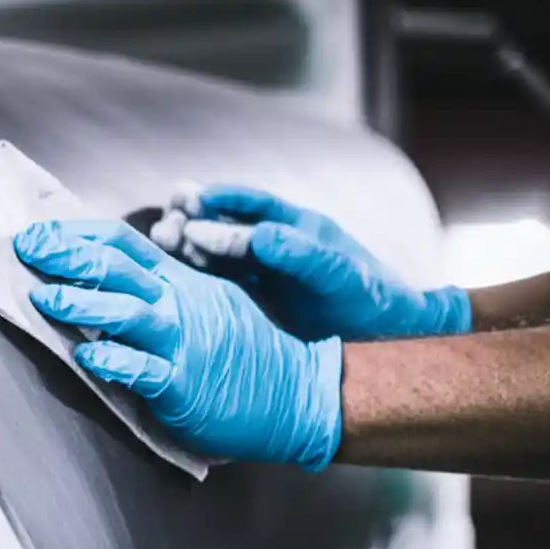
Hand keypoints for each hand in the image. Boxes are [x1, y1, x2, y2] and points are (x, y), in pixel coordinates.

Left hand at [14, 219, 343, 470]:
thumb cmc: (244, 350)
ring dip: (81, 301)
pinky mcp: (184, 385)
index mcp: (178, 282)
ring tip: (42, 295)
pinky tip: (86, 355)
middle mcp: (177, 304)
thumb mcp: (205, 301)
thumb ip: (160, 287)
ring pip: (126, 312)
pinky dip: (114, 360)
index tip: (39, 231)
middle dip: (67, 254)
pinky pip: (144, 370)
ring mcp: (181, 343)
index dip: (78, 234)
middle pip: (117, 267)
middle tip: (26, 246)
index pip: (123, 244)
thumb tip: (104, 274)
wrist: (296, 392)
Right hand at [154, 185, 470, 341]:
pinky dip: (190, 275)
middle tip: (168, 219)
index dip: (223, 198)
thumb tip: (257, 235)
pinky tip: (169, 273)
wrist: (387, 351)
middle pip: (226, 224)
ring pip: (214, 253)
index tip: (193, 197)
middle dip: (194, 217)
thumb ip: (301, 254)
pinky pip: (214, 284)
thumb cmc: (373, 308)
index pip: (255, 205)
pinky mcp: (249, 305)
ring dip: (186, 244)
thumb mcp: (341, 278)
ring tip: (162, 239)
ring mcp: (260, 277)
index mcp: (299, 230)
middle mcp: (275, 248)